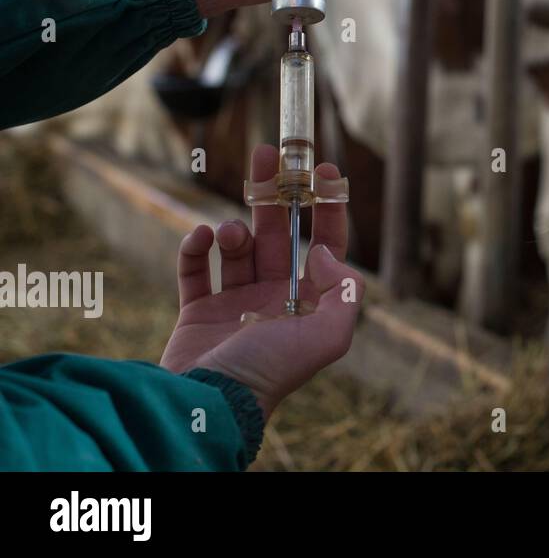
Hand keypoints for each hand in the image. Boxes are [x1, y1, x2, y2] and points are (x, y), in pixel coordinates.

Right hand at [160, 144, 365, 417]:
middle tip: (268, 154)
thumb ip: (344, 292)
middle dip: (275, 194)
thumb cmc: (269, 371)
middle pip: (278, 235)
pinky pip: (196, 268)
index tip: (324, 169)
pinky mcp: (195, 312)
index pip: (326, 246)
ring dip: (234, 228)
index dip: (328, 207)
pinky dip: (195, 248)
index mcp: (308, 305)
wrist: (207, 404)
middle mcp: (274, 300)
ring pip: (237, 248)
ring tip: (230, 232)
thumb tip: (326, 254)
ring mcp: (233, 305)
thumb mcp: (328, 336)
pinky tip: (200, 238)